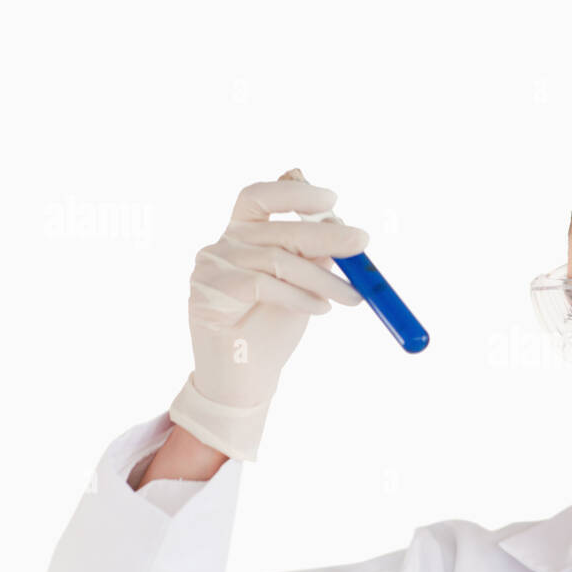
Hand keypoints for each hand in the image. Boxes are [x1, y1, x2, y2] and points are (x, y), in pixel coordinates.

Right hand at [166, 170, 369, 460]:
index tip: (332, 200)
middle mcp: (222, 244)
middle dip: (327, 235)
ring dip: (322, 278)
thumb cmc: (273, 330)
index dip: (294, 193)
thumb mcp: (302, 286)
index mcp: (241, 234)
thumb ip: (313, 256)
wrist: (246, 378)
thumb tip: (344, 229)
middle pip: (278, 228)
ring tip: (352, 297)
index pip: (260, 197)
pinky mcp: (208, 294)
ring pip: (277, 259)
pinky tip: (319, 310)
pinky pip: (262, 285)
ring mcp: (211, 267)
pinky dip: (298, 296)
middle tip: (362, 243)